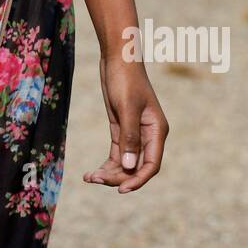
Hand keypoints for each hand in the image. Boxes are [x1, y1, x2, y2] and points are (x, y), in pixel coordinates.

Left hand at [83, 54, 168, 193]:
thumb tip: (130, 166)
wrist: (117, 58)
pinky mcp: (121, 129)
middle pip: (137, 167)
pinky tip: (92, 173)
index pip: (151, 164)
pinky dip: (106, 165)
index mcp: (157, 131)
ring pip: (126, 163)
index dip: (138, 180)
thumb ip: (129, 137)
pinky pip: (117, 154)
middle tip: (96, 179)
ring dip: (110, 173)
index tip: (121, 190)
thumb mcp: (126, 107)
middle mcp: (148, 136)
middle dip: (119, 177)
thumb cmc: (125, 79)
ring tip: (90, 178)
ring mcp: (134, 134)